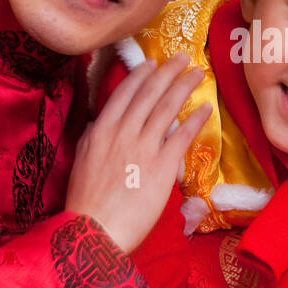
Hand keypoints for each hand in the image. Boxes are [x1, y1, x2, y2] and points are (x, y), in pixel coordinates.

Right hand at [63, 52, 211, 252]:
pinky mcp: (162, 166)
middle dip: (168, 72)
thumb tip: (101, 123)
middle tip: (184, 57)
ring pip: (167, 108)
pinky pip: (182, 136)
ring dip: (184, 87)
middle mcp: (123, 132)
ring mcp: (144, 147)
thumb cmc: (86, 202)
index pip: (124, 93)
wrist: (95, 229)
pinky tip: (205, 108)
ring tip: (198, 73)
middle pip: (149, 94)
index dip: (141, 75)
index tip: (152, 63)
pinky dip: (194, 119)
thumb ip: (94, 138)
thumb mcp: (83, 161)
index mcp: (101, 130)